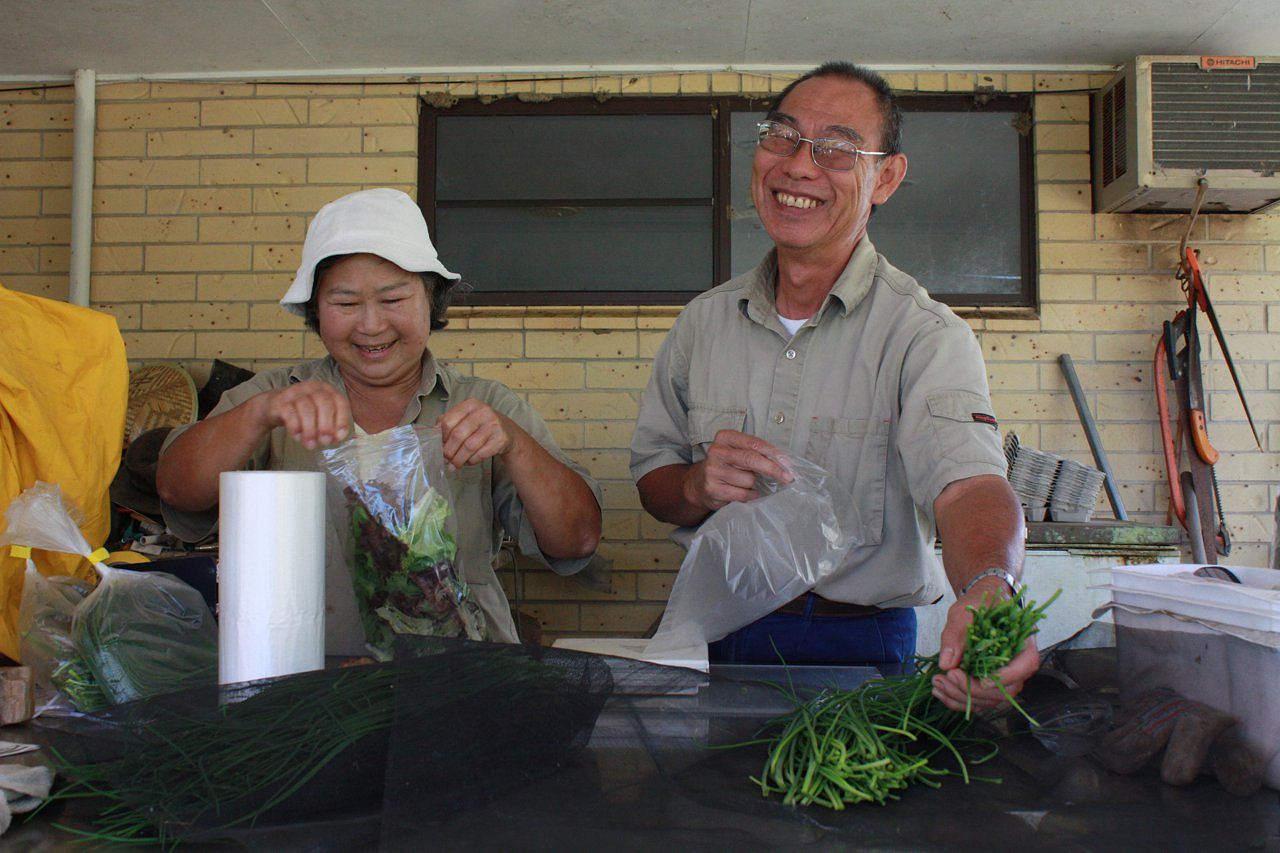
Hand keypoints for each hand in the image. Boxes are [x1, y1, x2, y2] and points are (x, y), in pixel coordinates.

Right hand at [260, 380, 350, 449]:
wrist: (275, 406)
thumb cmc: (303, 412)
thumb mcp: (320, 415)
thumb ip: (331, 425)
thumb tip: (337, 438)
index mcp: (327, 390)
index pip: (340, 402)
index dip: (342, 420)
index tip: (338, 437)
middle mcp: (313, 388)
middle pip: (324, 404)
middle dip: (326, 426)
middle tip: (324, 442)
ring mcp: (295, 392)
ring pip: (307, 408)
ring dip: (310, 430)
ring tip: (311, 445)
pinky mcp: (281, 401)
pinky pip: (290, 413)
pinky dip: (295, 427)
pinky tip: (297, 437)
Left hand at [436, 399, 515, 469]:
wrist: (507, 432)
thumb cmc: (481, 426)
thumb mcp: (466, 418)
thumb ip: (449, 422)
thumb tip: (434, 435)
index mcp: (470, 404)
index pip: (448, 421)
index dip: (441, 437)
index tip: (439, 447)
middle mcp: (483, 411)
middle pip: (457, 435)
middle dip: (449, 451)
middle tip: (446, 460)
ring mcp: (493, 425)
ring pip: (469, 446)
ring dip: (459, 459)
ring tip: (454, 466)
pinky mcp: (501, 438)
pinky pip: (480, 454)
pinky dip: (471, 461)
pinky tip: (469, 461)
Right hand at [682, 429, 790, 512]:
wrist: (699, 483)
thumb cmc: (726, 465)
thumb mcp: (737, 451)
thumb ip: (756, 452)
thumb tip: (784, 462)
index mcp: (725, 437)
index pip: (754, 443)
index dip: (773, 453)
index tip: (787, 463)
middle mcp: (716, 451)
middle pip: (751, 459)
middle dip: (773, 469)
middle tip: (787, 477)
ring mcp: (713, 471)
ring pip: (749, 479)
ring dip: (755, 484)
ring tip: (748, 483)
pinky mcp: (713, 488)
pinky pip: (742, 494)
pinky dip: (750, 495)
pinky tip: (746, 492)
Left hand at [931, 581, 1039, 712]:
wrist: (983, 605)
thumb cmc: (980, 604)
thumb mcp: (965, 612)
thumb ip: (956, 634)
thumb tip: (947, 664)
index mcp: (1024, 644)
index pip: (1023, 668)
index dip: (1001, 678)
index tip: (975, 677)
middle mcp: (1019, 667)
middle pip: (1003, 691)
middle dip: (971, 690)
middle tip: (945, 678)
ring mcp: (1005, 679)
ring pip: (988, 700)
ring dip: (960, 697)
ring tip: (936, 684)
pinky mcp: (990, 685)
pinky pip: (978, 701)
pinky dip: (958, 700)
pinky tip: (940, 691)